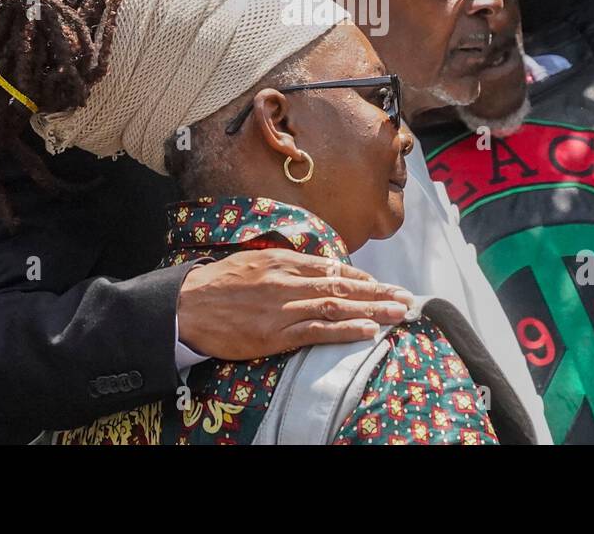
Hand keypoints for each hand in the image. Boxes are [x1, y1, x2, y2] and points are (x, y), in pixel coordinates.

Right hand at [176, 249, 414, 359]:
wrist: (188, 306)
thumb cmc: (219, 283)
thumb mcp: (254, 261)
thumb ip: (286, 264)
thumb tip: (316, 268)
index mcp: (284, 261)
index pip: (332, 268)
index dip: (361, 277)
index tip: (382, 283)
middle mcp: (289, 281)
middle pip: (342, 286)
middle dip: (378, 292)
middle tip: (406, 298)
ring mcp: (284, 308)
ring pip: (336, 306)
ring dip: (372, 310)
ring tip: (398, 313)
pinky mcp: (276, 333)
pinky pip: (317, 331)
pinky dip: (345, 330)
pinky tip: (367, 331)